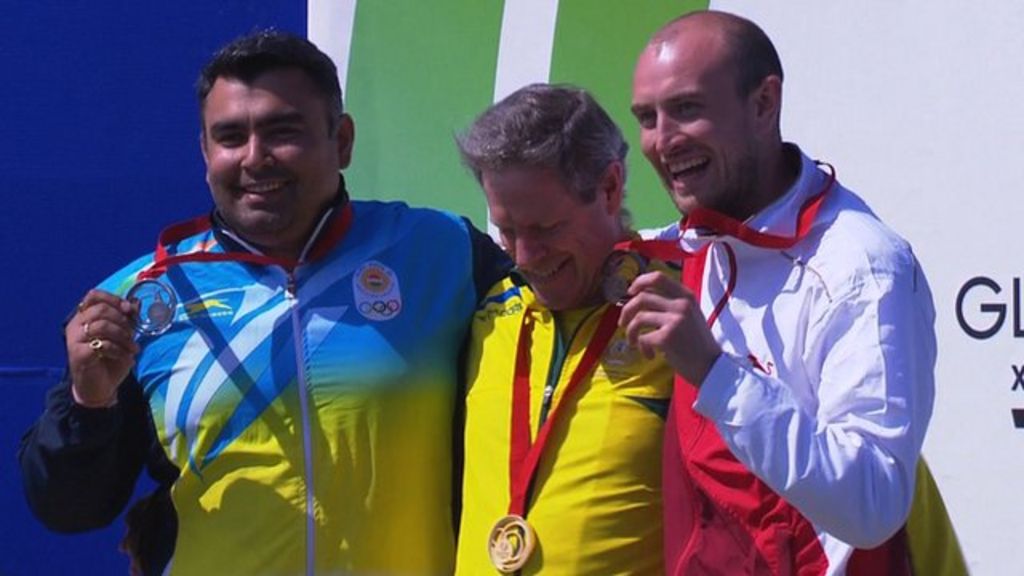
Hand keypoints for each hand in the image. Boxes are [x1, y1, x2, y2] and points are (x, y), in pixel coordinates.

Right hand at [66, 289, 139, 406]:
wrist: (100, 387)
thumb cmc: (110, 359)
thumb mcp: (122, 336)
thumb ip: (126, 319)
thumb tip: (135, 302)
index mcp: (84, 317)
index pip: (94, 296)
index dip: (114, 299)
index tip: (129, 310)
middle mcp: (75, 325)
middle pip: (100, 310)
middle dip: (122, 321)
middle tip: (132, 335)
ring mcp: (74, 339)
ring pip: (102, 325)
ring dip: (123, 336)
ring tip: (132, 348)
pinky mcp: (78, 354)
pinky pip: (102, 344)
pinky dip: (119, 350)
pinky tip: (126, 356)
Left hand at [618, 271, 721, 384]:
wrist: (712, 367)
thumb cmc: (697, 343)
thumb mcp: (690, 315)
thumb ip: (670, 303)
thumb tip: (639, 296)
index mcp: (686, 296)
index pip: (658, 277)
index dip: (639, 282)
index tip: (630, 292)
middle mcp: (681, 305)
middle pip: (642, 297)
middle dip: (627, 310)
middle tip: (623, 323)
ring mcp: (675, 320)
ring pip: (639, 318)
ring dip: (630, 331)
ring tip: (633, 342)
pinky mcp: (667, 337)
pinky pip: (642, 338)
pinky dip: (641, 348)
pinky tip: (650, 355)